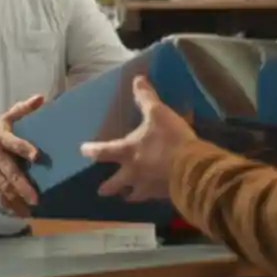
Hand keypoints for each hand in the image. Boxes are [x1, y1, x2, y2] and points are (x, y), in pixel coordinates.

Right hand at [0, 95, 44, 216]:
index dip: (25, 149)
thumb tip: (41, 98)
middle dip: (22, 186)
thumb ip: (23, 109)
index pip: (14, 143)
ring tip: (30, 210)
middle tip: (36, 197)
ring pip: (4, 188)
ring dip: (17, 200)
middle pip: (10, 172)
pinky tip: (20, 214)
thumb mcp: (6, 118)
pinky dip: (9, 205)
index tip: (37, 156)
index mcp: (1, 139)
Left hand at [80, 76, 195, 201]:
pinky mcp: (163, 196)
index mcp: (128, 152)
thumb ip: (146, 98)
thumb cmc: (170, 139)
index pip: (104, 152)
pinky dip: (152, 195)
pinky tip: (156, 193)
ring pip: (133, 196)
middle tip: (101, 190)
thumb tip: (137, 78)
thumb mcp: (159, 113)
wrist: (193, 169)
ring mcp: (148, 188)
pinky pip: (154, 197)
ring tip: (129, 196)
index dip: (92, 150)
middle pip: (114, 185)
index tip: (83, 151)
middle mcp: (133, 173)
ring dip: (129, 195)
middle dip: (107, 188)